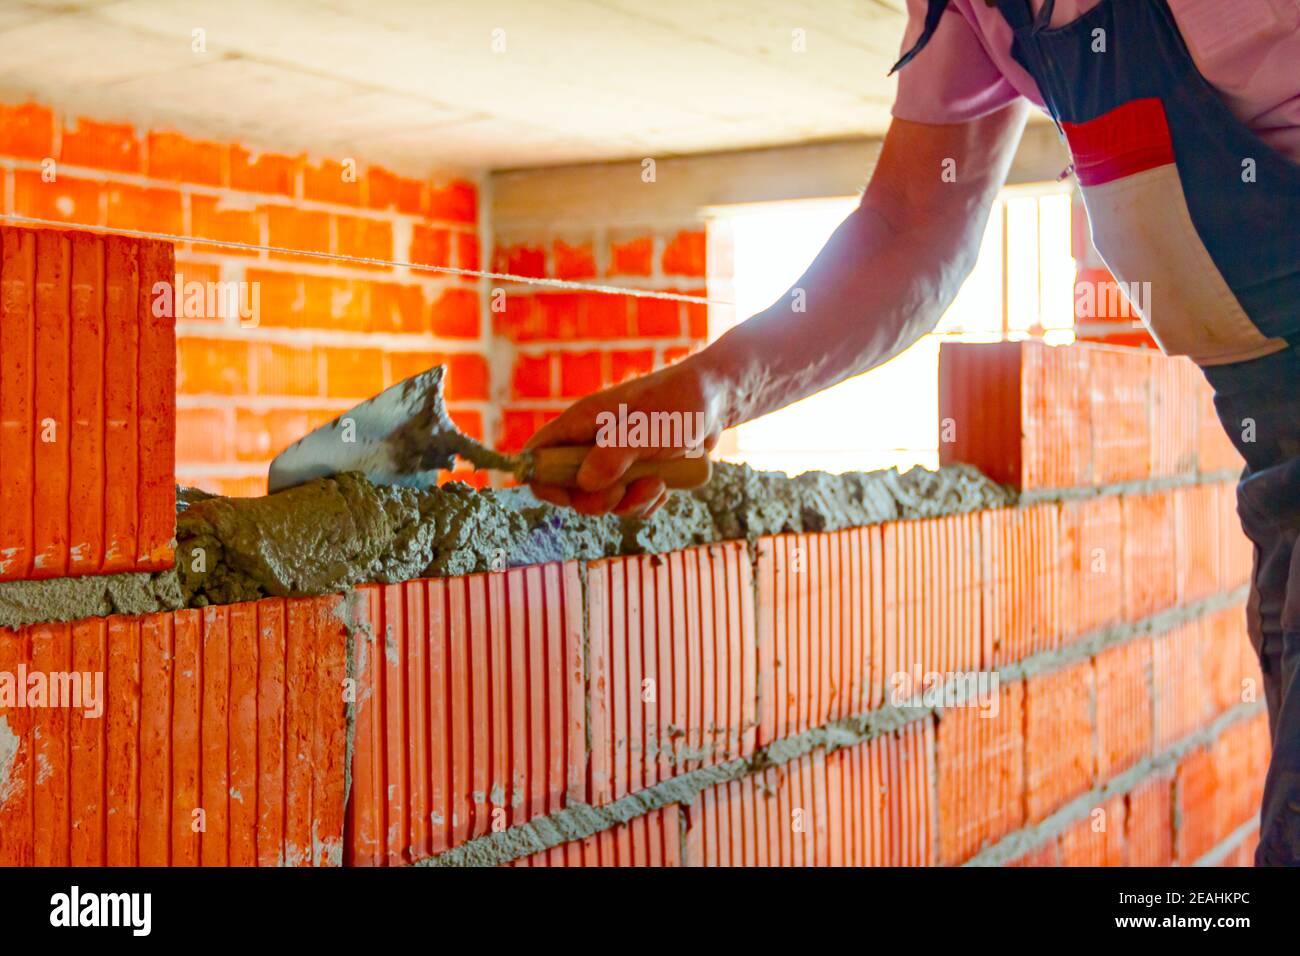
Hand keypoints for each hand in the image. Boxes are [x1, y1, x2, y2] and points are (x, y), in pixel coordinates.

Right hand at [524, 358, 724, 517]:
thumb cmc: (679, 403)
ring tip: (658, 482)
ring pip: (603, 503)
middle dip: (595, 501)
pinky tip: (666, 484)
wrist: (716, 402)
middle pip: (569, 491)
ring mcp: (614, 462)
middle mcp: (591, 444)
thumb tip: (585, 483)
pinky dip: (647, 502)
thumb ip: (614, 455)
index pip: (538, 455)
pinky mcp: (636, 476)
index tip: (568, 495)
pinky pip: (630, 505)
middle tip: (622, 492)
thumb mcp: (647, 428)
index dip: (542, 480)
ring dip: (630, 502)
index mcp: (581, 423)